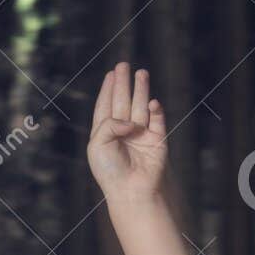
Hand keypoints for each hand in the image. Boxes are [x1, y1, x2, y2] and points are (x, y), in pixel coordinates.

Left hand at [87, 61, 168, 202]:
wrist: (131, 189)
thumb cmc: (110, 170)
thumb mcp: (98, 144)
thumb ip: (109, 125)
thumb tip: (130, 120)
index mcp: (104, 133)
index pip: (106, 106)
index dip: (108, 90)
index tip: (111, 74)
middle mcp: (122, 131)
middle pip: (123, 101)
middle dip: (123, 83)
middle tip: (123, 65)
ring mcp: (140, 134)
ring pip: (140, 106)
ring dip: (140, 89)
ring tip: (141, 72)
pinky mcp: (157, 139)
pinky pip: (157, 120)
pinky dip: (155, 110)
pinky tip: (151, 101)